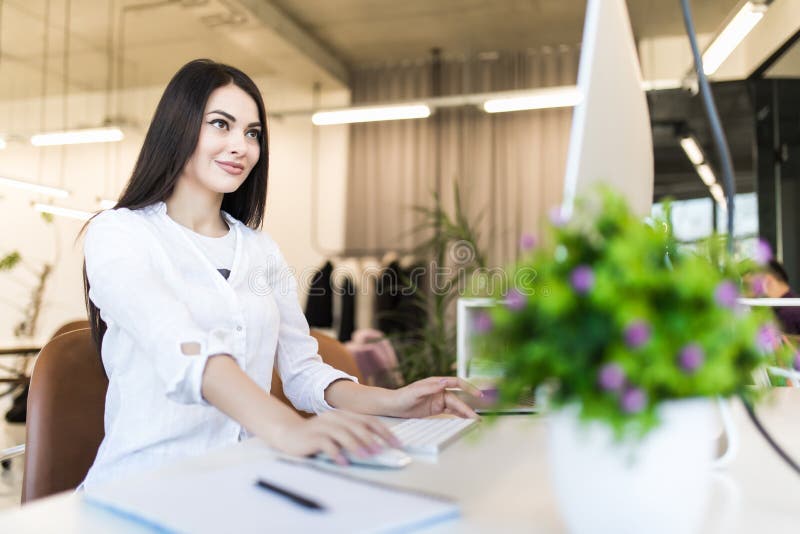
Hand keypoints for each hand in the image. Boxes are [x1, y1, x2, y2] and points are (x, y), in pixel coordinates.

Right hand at [269, 410, 400, 465]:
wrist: (288, 434)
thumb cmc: (317, 437)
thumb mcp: (337, 433)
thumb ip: (353, 436)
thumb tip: (378, 448)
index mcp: (344, 415)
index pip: (369, 420)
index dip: (385, 431)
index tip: (397, 444)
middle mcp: (335, 417)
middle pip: (358, 426)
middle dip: (373, 439)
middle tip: (383, 451)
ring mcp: (323, 426)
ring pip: (344, 434)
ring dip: (357, 445)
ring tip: (367, 456)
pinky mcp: (312, 437)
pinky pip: (326, 445)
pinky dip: (336, 453)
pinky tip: (344, 463)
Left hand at [389, 376, 480, 418]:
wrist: (393, 406)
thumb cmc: (402, 397)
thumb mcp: (415, 392)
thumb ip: (430, 388)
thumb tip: (444, 382)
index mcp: (436, 383)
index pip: (456, 383)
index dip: (468, 388)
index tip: (478, 394)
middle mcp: (439, 390)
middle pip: (458, 398)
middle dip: (468, 407)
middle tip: (476, 417)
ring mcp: (438, 399)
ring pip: (456, 405)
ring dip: (465, 412)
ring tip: (474, 420)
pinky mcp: (436, 408)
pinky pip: (450, 411)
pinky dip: (458, 415)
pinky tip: (465, 420)